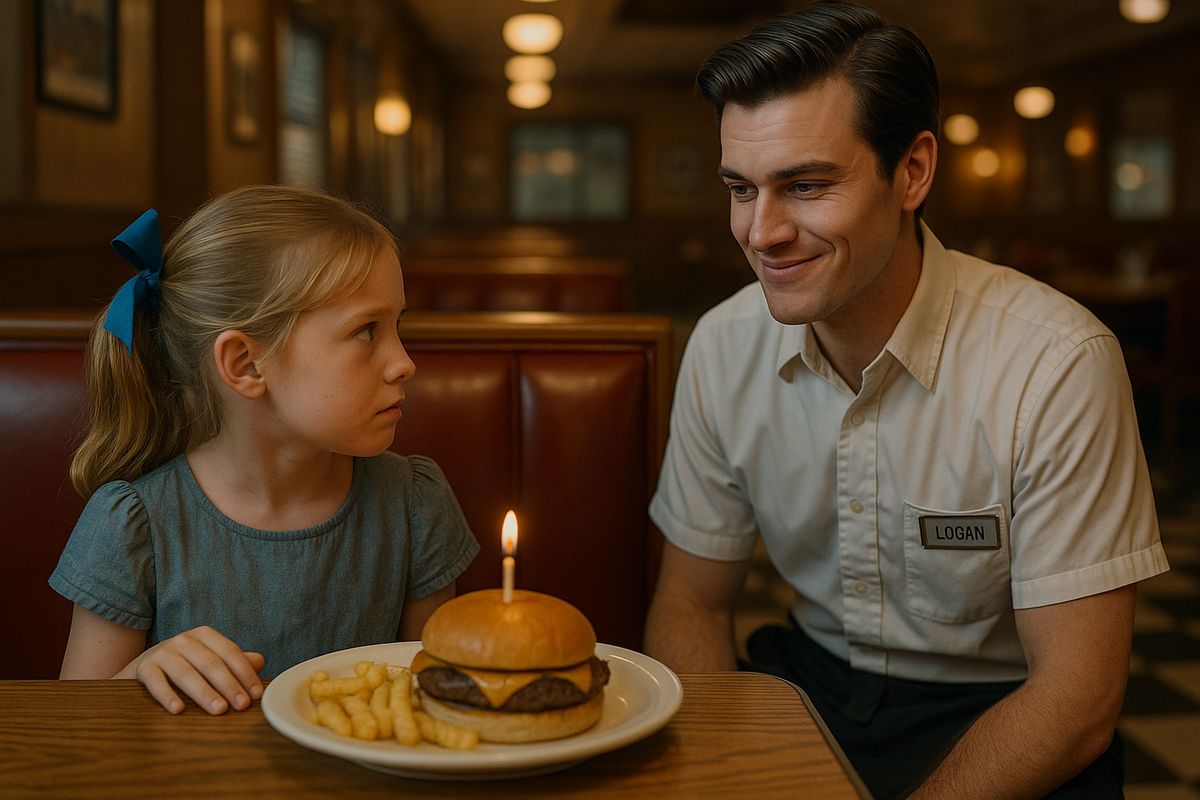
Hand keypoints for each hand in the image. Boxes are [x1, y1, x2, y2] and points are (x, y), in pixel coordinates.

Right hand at [121, 625, 264, 714]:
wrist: (142, 667)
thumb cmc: (185, 665)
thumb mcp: (209, 660)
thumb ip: (234, 662)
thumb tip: (260, 662)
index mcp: (205, 635)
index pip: (230, 653)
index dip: (245, 673)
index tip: (256, 695)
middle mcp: (184, 640)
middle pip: (211, 663)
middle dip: (229, 685)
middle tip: (242, 706)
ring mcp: (162, 652)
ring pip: (186, 673)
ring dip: (204, 692)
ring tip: (219, 709)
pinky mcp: (144, 667)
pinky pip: (156, 682)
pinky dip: (167, 696)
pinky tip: (178, 710)